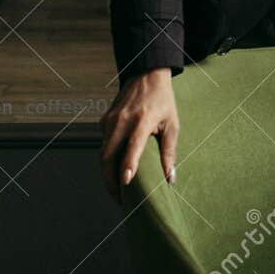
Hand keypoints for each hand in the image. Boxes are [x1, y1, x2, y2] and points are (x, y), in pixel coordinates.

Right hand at [100, 68, 179, 202]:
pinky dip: (106, 159)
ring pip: (102, 152)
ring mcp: (111, 119)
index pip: (132, 146)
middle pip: (108, 155)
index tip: (125, 183)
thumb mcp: (172, 124)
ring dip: (106, 172)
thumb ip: (169, 152)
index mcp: (142, 120)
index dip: (128, 165)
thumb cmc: (163, 101)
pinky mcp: (104, 119)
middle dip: (110, 180)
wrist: (147, 75)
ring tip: (116, 189)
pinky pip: (103, 143)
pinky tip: (115, 169)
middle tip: (119, 198)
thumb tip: (171, 179)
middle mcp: (123, 120)